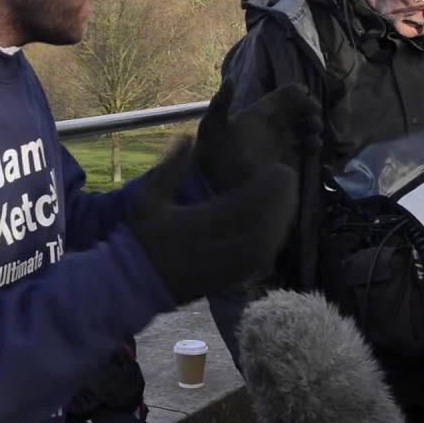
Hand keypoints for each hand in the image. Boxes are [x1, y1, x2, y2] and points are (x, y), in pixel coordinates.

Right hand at [127, 138, 297, 305]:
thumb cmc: (143, 239)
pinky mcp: (237, 276)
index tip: (277, 168)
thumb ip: (171, 167)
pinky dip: (274, 236)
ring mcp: (236, 262)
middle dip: (283, 195)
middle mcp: (230, 242)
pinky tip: (275, 224)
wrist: (139, 284)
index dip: (274, 182)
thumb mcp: (148, 198)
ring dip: (282, 214)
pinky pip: (267, 254)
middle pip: (274, 215)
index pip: (257, 198)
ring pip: (275, 235)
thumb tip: (186, 138)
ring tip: (283, 197)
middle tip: (284, 178)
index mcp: (212, 219)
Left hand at [195, 81, 322, 194]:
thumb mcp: (211, 128)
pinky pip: (304, 150)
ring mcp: (278, 146)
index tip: (304, 89)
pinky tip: (314, 145)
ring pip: (301, 129)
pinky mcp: (286, 163)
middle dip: (307, 107)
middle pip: (293, 112)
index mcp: (253, 118)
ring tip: (315, 128)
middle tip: (315, 109)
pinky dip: (313, 145)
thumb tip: (229, 80)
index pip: (275, 100)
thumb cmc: (215, 158)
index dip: (290, 93)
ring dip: (312, 125)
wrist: (223, 191)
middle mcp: (268, 130)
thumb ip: (220, 104)